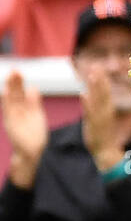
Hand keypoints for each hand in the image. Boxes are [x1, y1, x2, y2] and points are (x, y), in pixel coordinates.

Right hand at [1, 71, 47, 188]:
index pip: (20, 92)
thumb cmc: (34, 134)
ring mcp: (13, 117)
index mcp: (24, 108)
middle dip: (14, 82)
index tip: (18, 70)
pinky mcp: (11, 124)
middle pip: (15, 94)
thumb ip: (34, 102)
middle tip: (14, 69)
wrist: (31, 151)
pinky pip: (8, 110)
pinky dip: (6, 102)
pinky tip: (5, 92)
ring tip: (10, 76)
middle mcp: (17, 111)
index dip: (19, 82)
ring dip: (10, 88)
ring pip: (12, 100)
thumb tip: (33, 87)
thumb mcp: (36, 115)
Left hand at [81, 71, 123, 172]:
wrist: (106, 152)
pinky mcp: (93, 126)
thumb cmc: (102, 135)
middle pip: (103, 93)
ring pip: (98, 100)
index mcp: (107, 109)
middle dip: (100, 79)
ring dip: (95, 87)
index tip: (98, 67)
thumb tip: (83, 93)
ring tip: (92, 75)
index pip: (105, 91)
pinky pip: (89, 113)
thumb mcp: (100, 118)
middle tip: (96, 66)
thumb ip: (93, 106)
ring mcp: (99, 119)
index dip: (102, 79)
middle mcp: (105, 112)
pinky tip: (82, 94)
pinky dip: (87, 104)